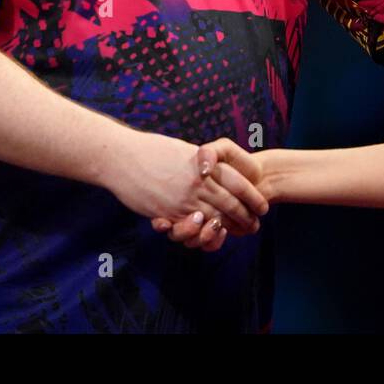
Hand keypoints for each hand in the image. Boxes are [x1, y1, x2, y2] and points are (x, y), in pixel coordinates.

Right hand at [108, 132, 267, 242]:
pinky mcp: (168, 213)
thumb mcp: (181, 150)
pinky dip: (206, 232)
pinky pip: (192, 227)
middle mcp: (197, 183)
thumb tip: (211, 167)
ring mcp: (182, 200)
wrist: (121, 158)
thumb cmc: (150, 150)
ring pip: (214, 218)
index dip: (252, 196)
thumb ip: (199, 161)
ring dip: (230, 227)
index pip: (237, 182)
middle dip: (246, 216)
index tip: (262, 205)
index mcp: (203, 164)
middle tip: (257, 224)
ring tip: (240, 232)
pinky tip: (214, 233)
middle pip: (230, 203)